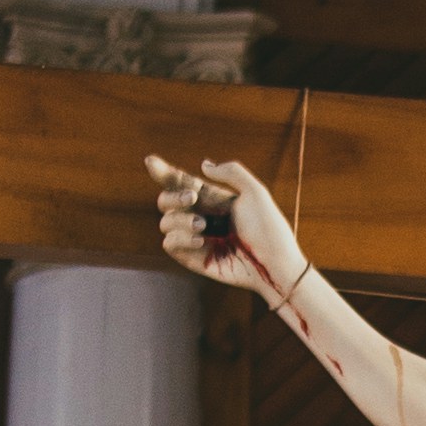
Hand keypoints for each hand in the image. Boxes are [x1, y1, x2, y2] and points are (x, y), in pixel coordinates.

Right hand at [148, 152, 302, 305]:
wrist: (275, 264)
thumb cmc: (270, 228)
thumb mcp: (255, 192)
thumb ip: (231, 172)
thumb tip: (203, 165)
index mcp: (214, 199)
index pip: (182, 183)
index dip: (164, 172)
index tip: (150, 161)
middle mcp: (202, 217)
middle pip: (166, 201)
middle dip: (173, 196)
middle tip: (192, 198)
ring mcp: (196, 239)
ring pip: (165, 222)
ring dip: (180, 219)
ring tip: (203, 226)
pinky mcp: (194, 259)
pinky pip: (170, 243)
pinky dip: (179, 238)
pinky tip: (201, 240)